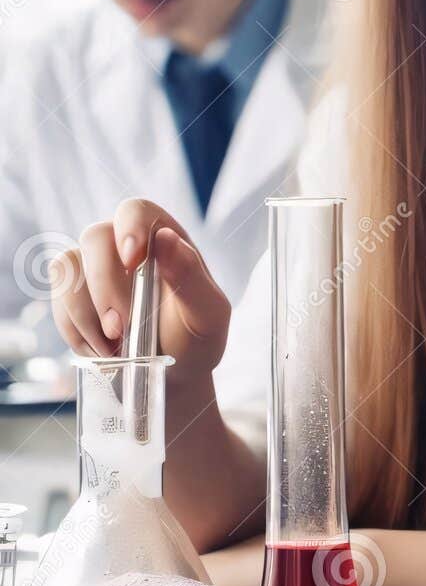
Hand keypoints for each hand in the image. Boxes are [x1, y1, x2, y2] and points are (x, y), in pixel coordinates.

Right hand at [51, 199, 230, 376]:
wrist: (171, 374)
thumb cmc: (196, 338)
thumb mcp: (207, 315)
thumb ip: (191, 276)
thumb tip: (165, 237)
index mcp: (165, 239)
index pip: (136, 211)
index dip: (128, 227)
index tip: (132, 260)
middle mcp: (125, 245)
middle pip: (94, 237)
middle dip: (104, 286)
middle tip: (121, 328)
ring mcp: (94, 268)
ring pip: (67, 268)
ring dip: (86, 314)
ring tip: (115, 346)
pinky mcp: (73, 294)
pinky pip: (57, 299)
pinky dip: (75, 329)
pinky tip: (101, 350)